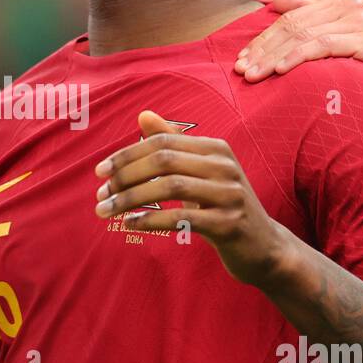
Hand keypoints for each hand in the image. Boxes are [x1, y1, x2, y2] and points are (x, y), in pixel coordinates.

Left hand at [93, 111, 288, 285]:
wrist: (263, 247)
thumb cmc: (222, 206)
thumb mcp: (199, 172)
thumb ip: (173, 144)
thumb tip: (142, 115)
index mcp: (216, 148)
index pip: (162, 142)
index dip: (127, 155)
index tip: (100, 172)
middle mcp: (225, 165)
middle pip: (164, 160)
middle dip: (125, 176)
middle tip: (100, 194)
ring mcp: (230, 194)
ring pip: (170, 186)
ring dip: (131, 198)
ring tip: (106, 210)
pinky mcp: (229, 223)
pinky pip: (182, 217)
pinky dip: (151, 219)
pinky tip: (131, 224)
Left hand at [233, 0, 362, 110]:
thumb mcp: (347, 38)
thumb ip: (314, 18)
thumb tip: (274, 1)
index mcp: (341, 2)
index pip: (289, 18)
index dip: (261, 39)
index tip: (239, 60)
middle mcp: (350, 5)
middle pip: (292, 26)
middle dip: (261, 49)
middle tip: (240, 71)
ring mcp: (361, 21)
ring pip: (303, 36)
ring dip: (273, 57)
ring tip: (253, 76)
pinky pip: (324, 47)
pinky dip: (298, 58)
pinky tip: (281, 71)